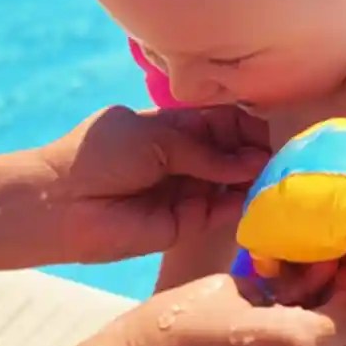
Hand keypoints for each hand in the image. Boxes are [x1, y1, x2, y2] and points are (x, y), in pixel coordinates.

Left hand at [40, 104, 270, 262]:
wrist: (60, 203)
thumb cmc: (100, 155)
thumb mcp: (157, 136)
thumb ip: (206, 150)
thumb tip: (256, 160)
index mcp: (178, 128)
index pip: (227, 122)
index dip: (250, 124)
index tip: (273, 127)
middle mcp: (190, 159)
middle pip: (238, 152)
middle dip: (259, 151)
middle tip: (284, 154)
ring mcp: (191, 191)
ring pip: (236, 182)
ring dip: (257, 178)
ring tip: (279, 174)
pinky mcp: (190, 222)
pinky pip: (225, 211)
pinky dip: (245, 203)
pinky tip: (262, 194)